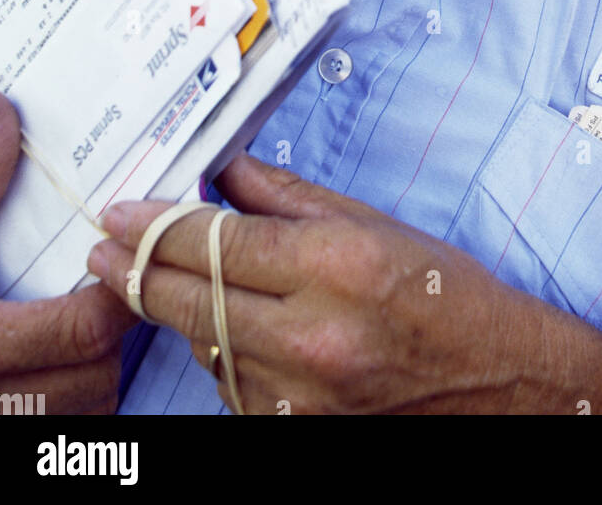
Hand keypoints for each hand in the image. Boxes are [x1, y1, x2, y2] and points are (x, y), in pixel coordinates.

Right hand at [0, 90, 137, 414]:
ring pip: (83, 413)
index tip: (115, 263)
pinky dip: (66, 406)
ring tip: (83, 329)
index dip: (114, 295)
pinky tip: (50, 369)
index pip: (81, 331)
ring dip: (95, 373)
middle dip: (111, 333)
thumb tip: (1, 112)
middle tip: (108, 290)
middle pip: (94, 376)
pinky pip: (54, 435)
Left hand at [87, 153, 574, 413]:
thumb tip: (227, 170)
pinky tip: (228, 329)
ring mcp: (301, 396)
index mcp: (336, 266)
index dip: (156, 223)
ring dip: (178, 312)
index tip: (119, 210)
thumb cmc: (447, 293)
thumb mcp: (375, 225)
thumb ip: (290, 197)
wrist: (499, 385)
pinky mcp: (296, 432)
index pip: (216, 241)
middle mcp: (313, 335)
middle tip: (102, 248)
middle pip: (189, 299)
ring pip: (202, 347)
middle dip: (134, 269)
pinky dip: (218, 355)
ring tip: (170, 282)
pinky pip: (230, 387)